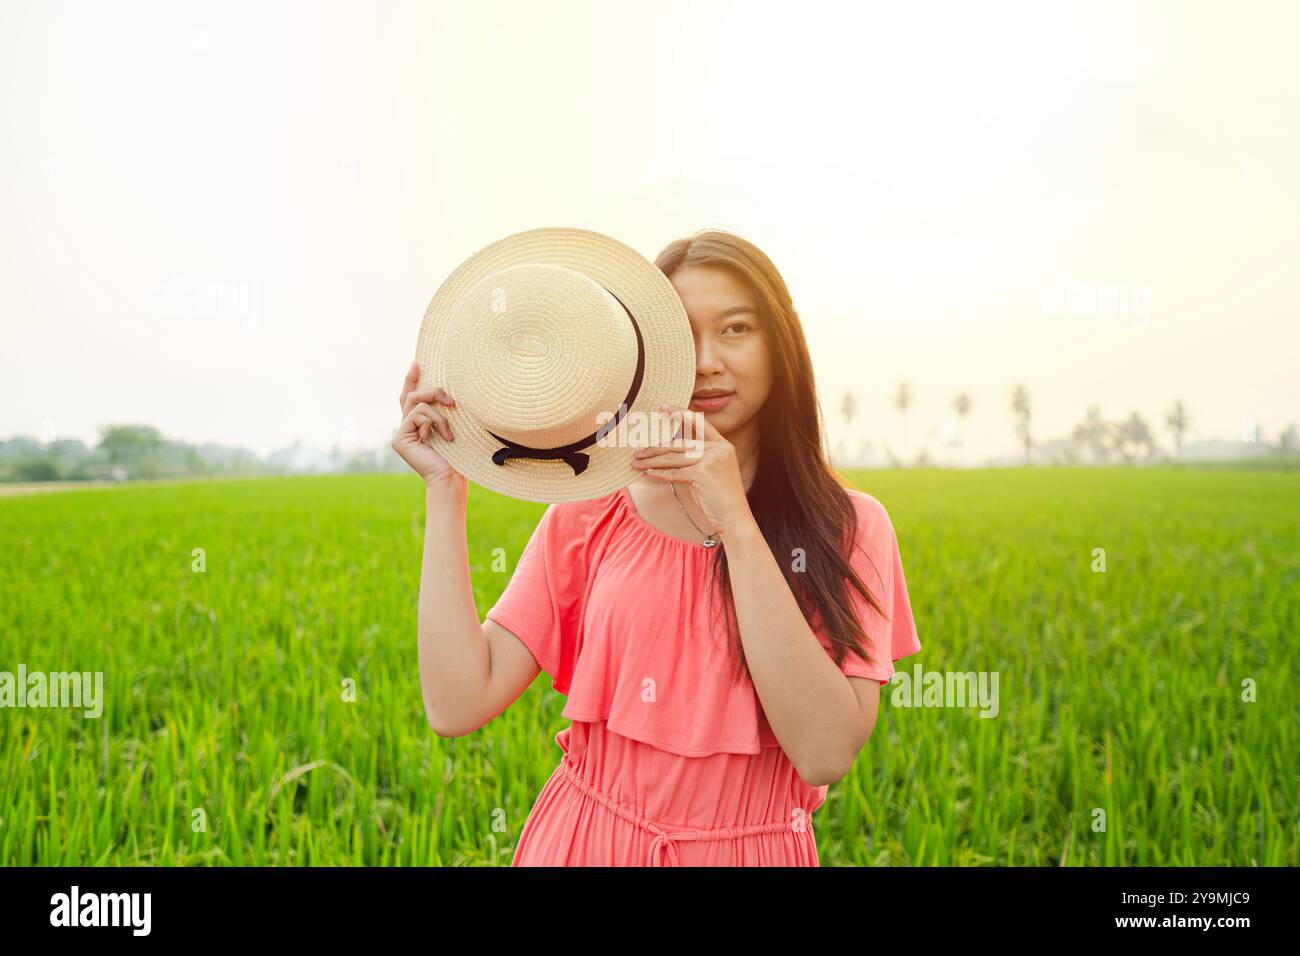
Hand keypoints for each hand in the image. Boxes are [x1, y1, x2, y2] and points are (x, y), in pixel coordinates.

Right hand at [392, 360, 466, 489]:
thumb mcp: (453, 426)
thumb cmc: (459, 456)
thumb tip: (448, 393)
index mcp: (418, 425)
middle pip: (412, 395)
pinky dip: (433, 423)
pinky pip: (417, 415)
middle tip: (452, 402)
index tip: (417, 363)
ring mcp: (401, 433)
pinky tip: (443, 439)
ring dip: (439, 415)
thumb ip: (443, 411)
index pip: (411, 397)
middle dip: (433, 392)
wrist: (452, 478)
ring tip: (449, 432)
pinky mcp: (399, 439)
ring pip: (417, 403)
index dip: (412, 380)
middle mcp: (406, 427)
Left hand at [630, 403, 755, 537]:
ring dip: (652, 461)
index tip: (664, 408)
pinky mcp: (703, 474)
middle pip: (680, 444)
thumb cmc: (721, 498)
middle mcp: (718, 449)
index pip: (700, 423)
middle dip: (656, 448)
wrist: (734, 517)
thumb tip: (671, 451)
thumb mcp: (713, 471)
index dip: (681, 414)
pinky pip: (675, 473)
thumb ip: (698, 458)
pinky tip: (648, 472)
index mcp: (723, 445)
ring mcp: (711, 460)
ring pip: (674, 458)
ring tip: (636, 462)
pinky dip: (660, 473)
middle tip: (638, 450)